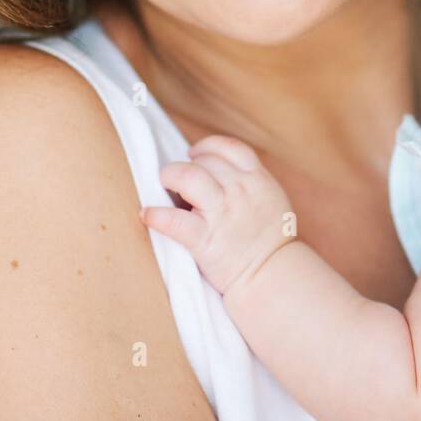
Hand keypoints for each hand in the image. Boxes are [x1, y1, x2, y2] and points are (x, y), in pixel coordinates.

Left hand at [141, 135, 294, 297]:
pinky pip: (173, 220)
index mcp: (257, 178)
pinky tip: (148, 215)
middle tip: (176, 179)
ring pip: (187, 176)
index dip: (207, 146)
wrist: (273, 274)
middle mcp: (239, 189)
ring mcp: (221, 213)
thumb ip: (251, 182)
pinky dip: (156, 215)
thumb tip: (222, 172)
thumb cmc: (271, 240)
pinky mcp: (204, 239)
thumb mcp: (271, 198)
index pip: (228, 147)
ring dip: (170, 176)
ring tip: (163, 185)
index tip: (194, 154)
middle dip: (187, 166)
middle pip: (205, 160)